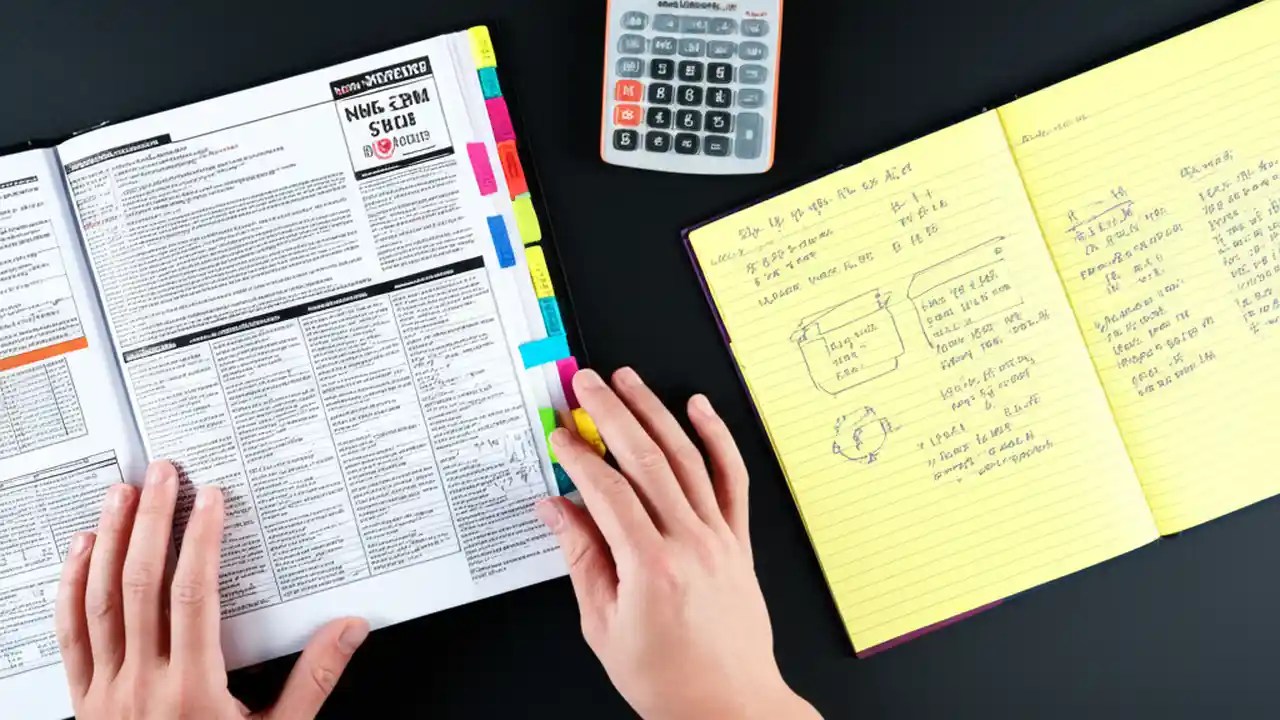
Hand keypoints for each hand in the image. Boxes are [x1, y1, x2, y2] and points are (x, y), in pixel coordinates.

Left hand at [56, 461, 368, 718]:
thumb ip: (314, 681)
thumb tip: (349, 629)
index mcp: (194, 692)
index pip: (194, 597)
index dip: (201, 541)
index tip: (211, 500)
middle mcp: (143, 688)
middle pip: (141, 587)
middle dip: (154, 522)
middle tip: (166, 475)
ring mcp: (106, 695)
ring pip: (99, 603)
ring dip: (110, 542)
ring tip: (122, 495)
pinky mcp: (84, 704)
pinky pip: (70, 637)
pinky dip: (71, 589)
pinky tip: (81, 554)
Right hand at [536, 369, 819, 719]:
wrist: (730, 705)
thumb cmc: (666, 679)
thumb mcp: (603, 626)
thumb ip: (581, 559)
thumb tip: (556, 510)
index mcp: (651, 568)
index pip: (608, 493)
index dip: (579, 457)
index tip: (559, 435)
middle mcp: (690, 543)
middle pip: (647, 460)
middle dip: (612, 414)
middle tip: (586, 385)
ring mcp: (720, 538)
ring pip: (687, 458)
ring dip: (655, 412)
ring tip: (628, 381)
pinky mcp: (739, 540)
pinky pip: (731, 478)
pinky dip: (717, 439)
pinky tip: (699, 410)